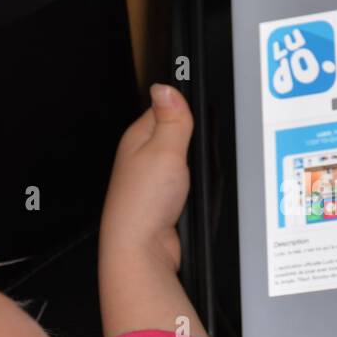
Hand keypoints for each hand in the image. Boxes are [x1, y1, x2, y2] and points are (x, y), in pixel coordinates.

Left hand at [100, 83, 191, 277]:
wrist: (142, 250)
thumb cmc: (143, 204)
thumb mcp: (165, 150)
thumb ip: (172, 118)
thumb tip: (166, 86)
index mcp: (138, 137)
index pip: (168, 108)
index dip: (187, 113)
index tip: (198, 124)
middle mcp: (143, 157)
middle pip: (180, 136)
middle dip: (195, 144)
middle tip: (196, 156)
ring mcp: (154, 180)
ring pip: (187, 162)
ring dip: (196, 170)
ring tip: (194, 179)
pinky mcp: (165, 201)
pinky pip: (188, 185)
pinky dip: (195, 189)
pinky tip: (194, 196)